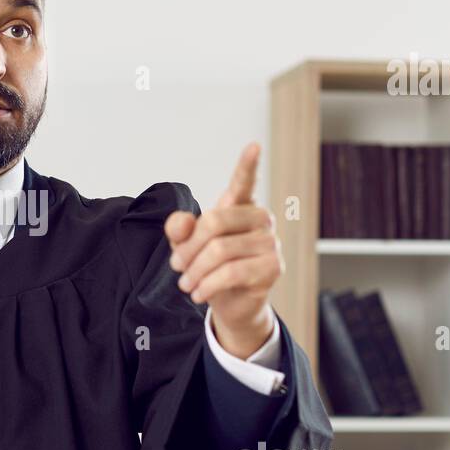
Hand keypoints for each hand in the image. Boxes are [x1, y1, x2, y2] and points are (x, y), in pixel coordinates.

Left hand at [163, 142, 282, 358]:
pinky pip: (231, 273)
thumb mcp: (187, 247)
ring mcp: (270, 242)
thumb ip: (180, 230)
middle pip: (214, 222)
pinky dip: (207, 285)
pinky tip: (198, 294)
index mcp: (240, 206)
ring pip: (220, 251)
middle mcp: (261, 219)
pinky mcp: (273, 267)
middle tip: (176, 266)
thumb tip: (179, 223)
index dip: (248, 165)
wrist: (231, 304)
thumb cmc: (211, 267)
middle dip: (188, 247)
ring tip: (185, 284)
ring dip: (194, 271)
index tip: (254, 145)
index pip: (244, 182)